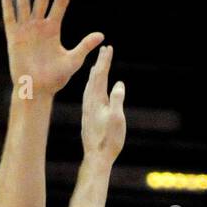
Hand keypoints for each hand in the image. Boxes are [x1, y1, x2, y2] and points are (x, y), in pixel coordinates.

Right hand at [2, 0, 102, 95]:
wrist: (37, 91)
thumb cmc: (55, 79)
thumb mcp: (73, 60)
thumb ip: (85, 45)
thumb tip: (102, 35)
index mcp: (53, 29)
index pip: (61, 4)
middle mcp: (39, 26)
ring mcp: (26, 31)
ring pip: (25, 5)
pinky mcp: (14, 39)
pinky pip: (10, 19)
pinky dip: (8, 7)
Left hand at [81, 44, 125, 163]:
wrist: (96, 158)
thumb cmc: (109, 140)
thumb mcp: (117, 119)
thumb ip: (117, 99)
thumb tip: (119, 83)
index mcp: (97, 101)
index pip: (101, 75)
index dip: (105, 61)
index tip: (108, 48)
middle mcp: (90, 103)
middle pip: (94, 78)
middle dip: (100, 64)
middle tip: (103, 50)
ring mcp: (87, 111)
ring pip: (90, 88)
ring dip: (94, 75)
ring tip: (96, 66)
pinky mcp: (88, 119)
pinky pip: (89, 97)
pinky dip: (91, 88)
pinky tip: (92, 92)